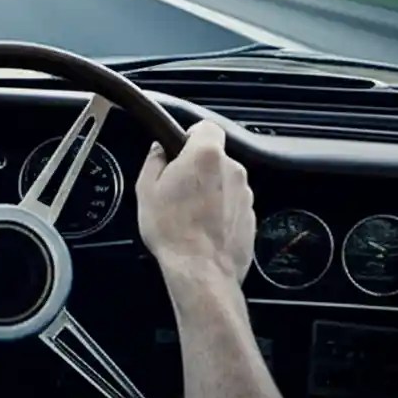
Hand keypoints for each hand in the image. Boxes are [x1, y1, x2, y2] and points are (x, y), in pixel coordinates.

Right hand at [135, 120, 254, 286]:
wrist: (201, 271)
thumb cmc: (172, 231)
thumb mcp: (146, 190)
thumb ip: (154, 161)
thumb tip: (158, 151)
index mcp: (205, 155)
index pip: (206, 127)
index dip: (191, 135)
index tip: (180, 149)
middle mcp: (232, 170)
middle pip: (215, 157)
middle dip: (198, 167)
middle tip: (177, 186)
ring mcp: (244, 194)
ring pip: (224, 181)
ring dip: (210, 190)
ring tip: (189, 212)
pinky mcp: (251, 216)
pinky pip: (232, 204)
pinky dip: (220, 210)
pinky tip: (203, 227)